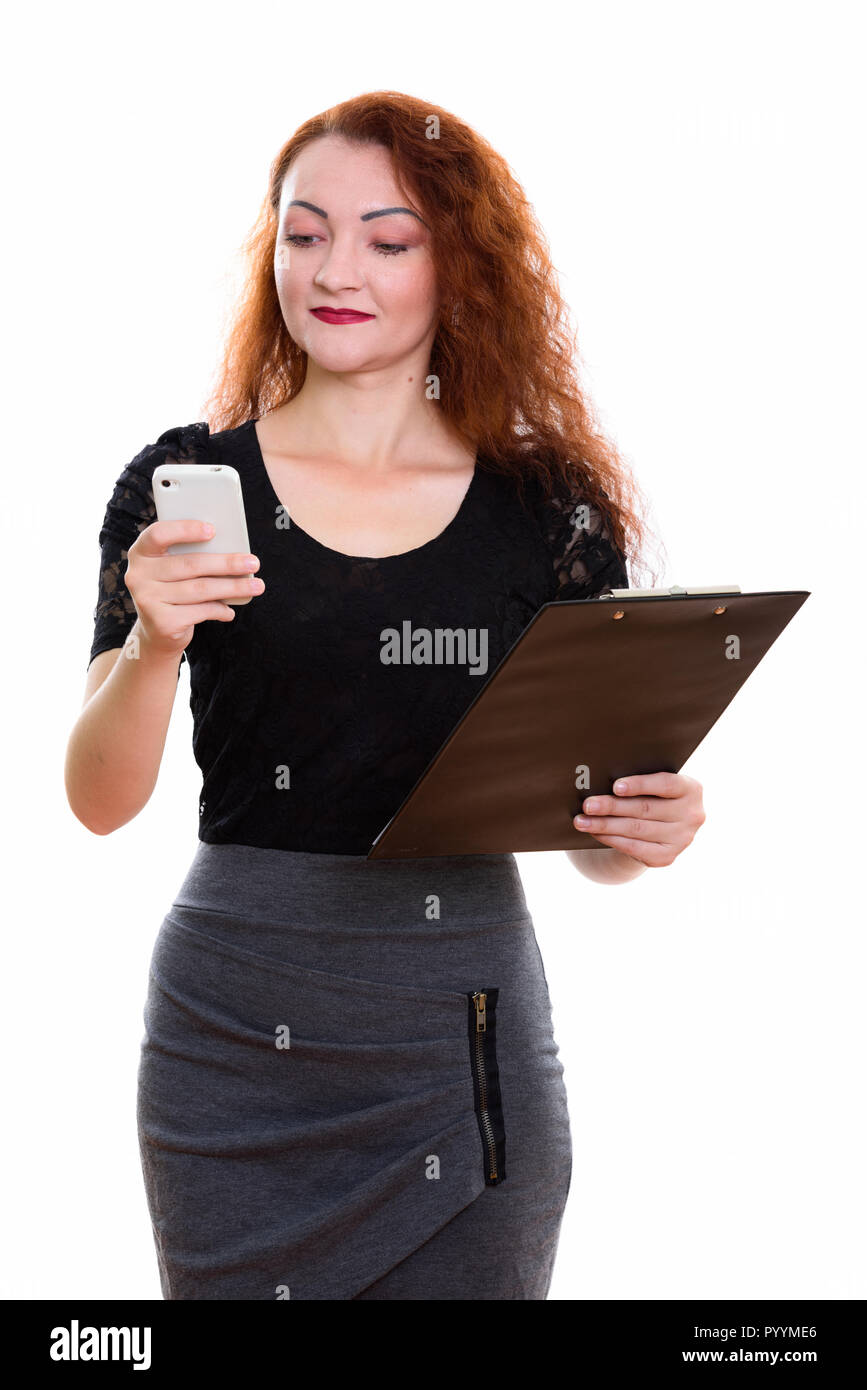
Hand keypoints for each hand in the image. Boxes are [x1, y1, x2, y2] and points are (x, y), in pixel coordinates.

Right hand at [124, 520, 264, 658]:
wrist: (157, 633)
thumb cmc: (172, 590)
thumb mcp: (173, 569)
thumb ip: (189, 555)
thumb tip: (233, 549)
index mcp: (140, 553)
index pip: (158, 534)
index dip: (185, 530)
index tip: (213, 530)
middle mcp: (138, 575)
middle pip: (190, 565)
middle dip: (227, 563)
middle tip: (254, 563)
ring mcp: (147, 599)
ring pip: (200, 589)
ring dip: (233, 588)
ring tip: (256, 586)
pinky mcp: (161, 622)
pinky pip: (201, 611)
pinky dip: (220, 610)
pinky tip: (230, 611)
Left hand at [572, 771, 705, 867]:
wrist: (661, 825)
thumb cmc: (652, 795)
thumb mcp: (655, 785)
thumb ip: (640, 780)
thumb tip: (602, 777)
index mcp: (691, 789)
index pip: (666, 785)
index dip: (640, 785)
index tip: (615, 786)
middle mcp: (692, 815)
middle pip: (645, 809)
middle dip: (612, 807)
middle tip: (588, 805)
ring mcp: (682, 839)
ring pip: (636, 829)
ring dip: (605, 825)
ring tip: (582, 821)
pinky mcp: (667, 857)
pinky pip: (634, 847)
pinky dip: (611, 839)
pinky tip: (595, 833)